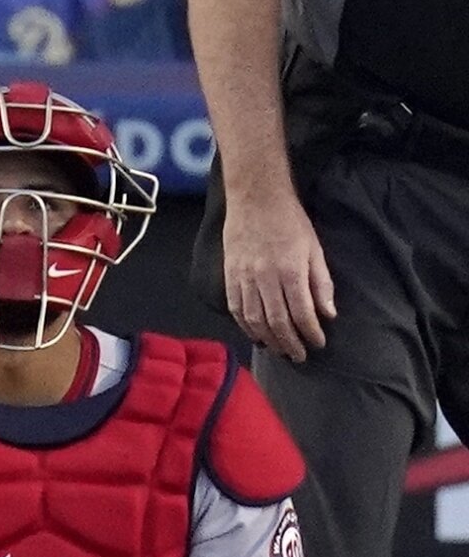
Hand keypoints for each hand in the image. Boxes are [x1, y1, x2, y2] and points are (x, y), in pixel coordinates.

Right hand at [222, 172, 336, 360]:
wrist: (255, 200)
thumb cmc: (291, 223)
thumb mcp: (315, 249)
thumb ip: (321, 283)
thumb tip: (328, 313)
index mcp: (291, 270)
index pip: (302, 311)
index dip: (311, 332)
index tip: (319, 342)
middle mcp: (265, 278)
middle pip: (277, 321)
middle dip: (290, 342)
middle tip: (300, 356)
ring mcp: (244, 278)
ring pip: (254, 319)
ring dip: (268, 339)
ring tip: (279, 350)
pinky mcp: (229, 276)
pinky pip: (236, 308)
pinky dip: (245, 326)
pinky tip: (255, 335)